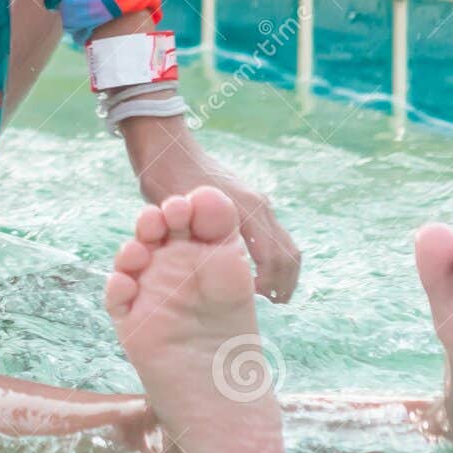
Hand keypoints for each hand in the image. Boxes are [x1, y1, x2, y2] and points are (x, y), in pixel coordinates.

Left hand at [122, 115, 302, 302]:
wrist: (168, 148)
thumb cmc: (165, 179)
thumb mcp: (176, 212)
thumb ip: (196, 236)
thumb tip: (214, 265)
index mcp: (244, 209)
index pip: (272, 258)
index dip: (269, 284)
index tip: (256, 302)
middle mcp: (258, 205)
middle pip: (288, 252)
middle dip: (285, 282)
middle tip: (274, 304)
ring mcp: (258, 202)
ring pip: (287, 243)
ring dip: (284, 271)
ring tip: (273, 295)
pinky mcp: (254, 201)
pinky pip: (276, 235)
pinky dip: (275, 257)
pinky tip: (260, 273)